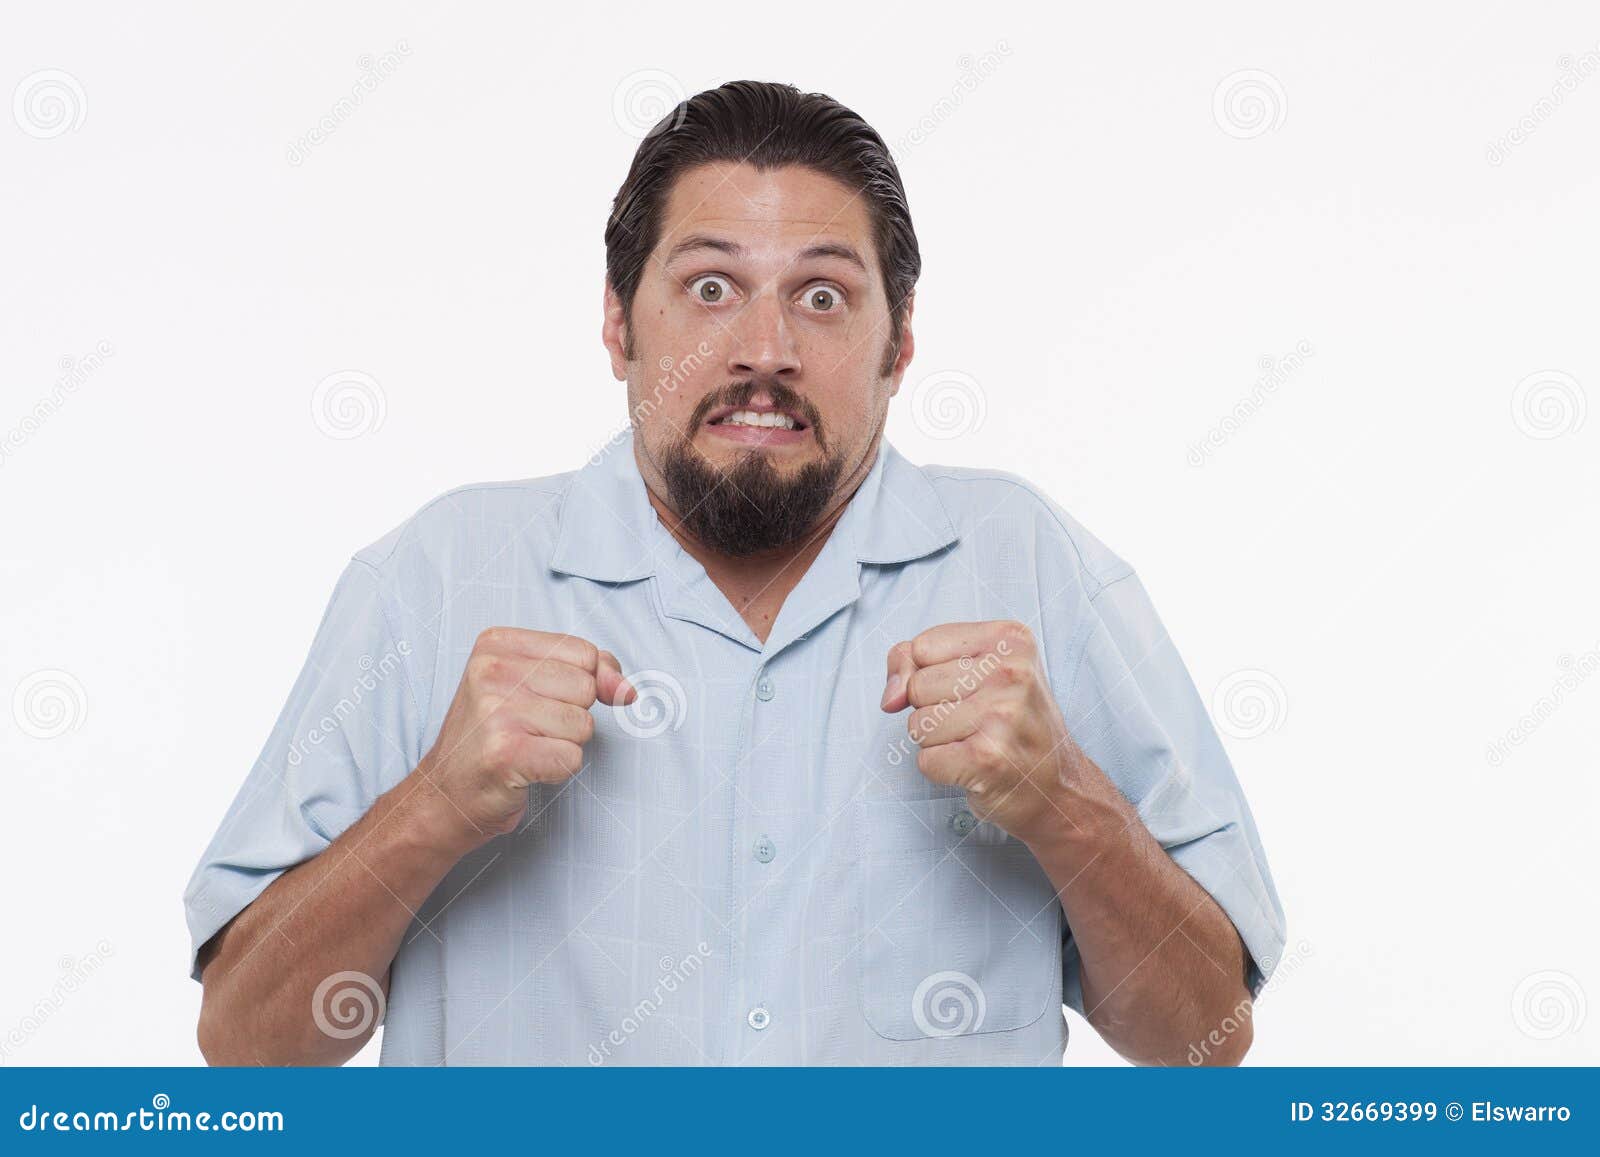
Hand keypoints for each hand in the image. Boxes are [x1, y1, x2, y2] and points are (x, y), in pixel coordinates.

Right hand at [412, 627, 634, 852]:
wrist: (445, 794)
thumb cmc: (490, 738)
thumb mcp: (533, 685)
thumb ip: (589, 672)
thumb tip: (625, 688)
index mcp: (496, 644)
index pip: (583, 651)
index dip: (585, 682)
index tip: (550, 700)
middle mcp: (491, 671)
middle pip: (585, 688)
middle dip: (570, 716)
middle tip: (528, 729)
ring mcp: (495, 711)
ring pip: (582, 725)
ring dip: (563, 745)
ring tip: (524, 747)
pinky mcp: (505, 752)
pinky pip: (572, 757)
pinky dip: (557, 770)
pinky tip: (525, 768)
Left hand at [881, 620, 1076, 845]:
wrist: (1055, 787)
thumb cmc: (1012, 726)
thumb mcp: (975, 671)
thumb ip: (916, 662)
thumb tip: (891, 696)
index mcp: (1008, 639)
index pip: (921, 647)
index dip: (928, 674)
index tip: (967, 690)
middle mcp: (1010, 672)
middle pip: (916, 687)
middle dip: (933, 710)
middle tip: (976, 721)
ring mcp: (1001, 715)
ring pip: (917, 724)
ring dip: (938, 742)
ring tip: (977, 742)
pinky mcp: (987, 758)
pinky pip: (926, 760)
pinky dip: (942, 769)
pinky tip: (976, 766)